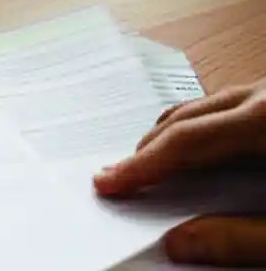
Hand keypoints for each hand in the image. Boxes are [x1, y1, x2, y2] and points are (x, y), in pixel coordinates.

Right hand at [94, 79, 265, 265]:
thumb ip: (242, 238)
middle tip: (118, 178)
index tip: (108, 183)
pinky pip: (228, 105)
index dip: (141, 165)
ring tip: (152, 166)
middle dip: (147, 151)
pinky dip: (201, 128)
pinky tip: (201, 152)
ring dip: (172, 136)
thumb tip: (181, 243)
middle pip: (186, 119)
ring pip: (205, 106)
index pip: (184, 140)